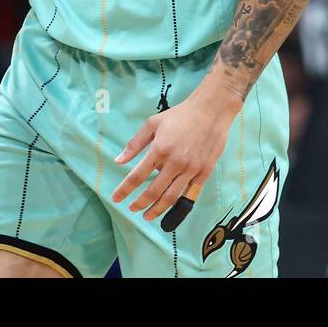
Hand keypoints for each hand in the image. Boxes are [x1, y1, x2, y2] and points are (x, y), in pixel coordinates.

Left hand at [110, 85, 242, 221]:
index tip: (116, 198)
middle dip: (139, 203)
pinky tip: (169, 205)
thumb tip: (119, 161)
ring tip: (147, 215)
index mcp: (159, 150)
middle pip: (153, 192)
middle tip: (132, 209)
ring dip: (157, 209)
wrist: (212, 111)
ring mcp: (191, 169)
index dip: (124, 190)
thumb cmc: (180, 115)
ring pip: (171, 197)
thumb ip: (135, 144)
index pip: (137, 176)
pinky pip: (189, 193)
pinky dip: (177, 202)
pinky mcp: (204, 173)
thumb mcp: (153, 123)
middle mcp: (174, 163)